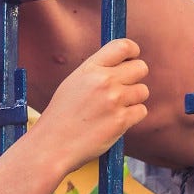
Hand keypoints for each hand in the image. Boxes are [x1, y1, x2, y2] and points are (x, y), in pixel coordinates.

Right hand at [31, 38, 149, 170]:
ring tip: (112, 110)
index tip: (132, 60)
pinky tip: (112, 123)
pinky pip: (141, 111)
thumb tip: (123, 64)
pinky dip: (131, 118)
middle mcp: (103, 81)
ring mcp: (113, 101)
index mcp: (89, 69)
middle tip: (121, 91)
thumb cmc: (61, 116)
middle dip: (134, 79)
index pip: (123, 46)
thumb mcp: (72, 84)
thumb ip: (96, 72)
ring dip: (133, 100)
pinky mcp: (121, 121)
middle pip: (140, 68)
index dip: (133, 52)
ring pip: (143, 91)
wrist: (51, 146)